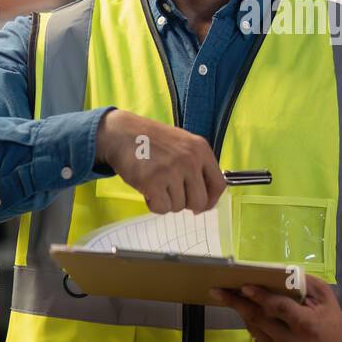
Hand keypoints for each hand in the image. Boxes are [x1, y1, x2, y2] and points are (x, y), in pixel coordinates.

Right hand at [94, 109, 226, 213]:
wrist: (123, 133)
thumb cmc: (152, 140)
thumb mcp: (183, 144)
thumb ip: (197, 166)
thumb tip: (205, 201)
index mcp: (200, 149)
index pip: (219, 185)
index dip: (211, 200)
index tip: (201, 205)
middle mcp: (189, 160)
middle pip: (200, 201)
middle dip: (187, 205)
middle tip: (173, 196)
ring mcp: (171, 171)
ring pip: (179, 207)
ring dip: (167, 202)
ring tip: (157, 185)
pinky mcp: (153, 182)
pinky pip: (162, 208)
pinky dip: (154, 204)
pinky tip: (148, 190)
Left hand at [210, 275, 341, 341]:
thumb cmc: (330, 317)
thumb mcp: (324, 295)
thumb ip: (302, 283)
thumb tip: (276, 273)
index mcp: (306, 325)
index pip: (278, 309)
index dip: (260, 297)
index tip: (244, 286)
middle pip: (259, 319)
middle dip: (237, 303)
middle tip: (217, 291)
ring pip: (254, 328)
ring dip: (244, 311)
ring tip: (232, 297)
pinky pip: (257, 338)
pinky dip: (254, 324)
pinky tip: (254, 314)